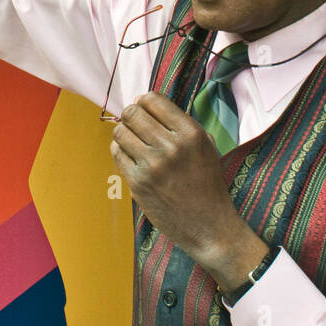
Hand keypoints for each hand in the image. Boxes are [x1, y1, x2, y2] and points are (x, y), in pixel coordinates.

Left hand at [109, 92, 267, 291]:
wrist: (208, 226)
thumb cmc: (207, 183)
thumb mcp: (205, 146)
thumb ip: (179, 123)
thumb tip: (143, 100)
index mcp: (191, 133)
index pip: (153, 100)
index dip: (144, 101)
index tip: (145, 109)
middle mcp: (171, 146)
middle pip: (132, 113)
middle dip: (131, 114)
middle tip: (135, 123)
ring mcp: (152, 165)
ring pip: (120, 131)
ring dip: (124, 132)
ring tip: (133, 140)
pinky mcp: (138, 183)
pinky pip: (117, 153)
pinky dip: (120, 150)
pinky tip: (131, 156)